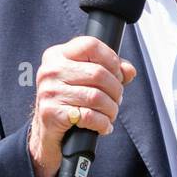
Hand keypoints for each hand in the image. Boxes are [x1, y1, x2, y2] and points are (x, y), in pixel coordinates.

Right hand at [27, 35, 136, 176]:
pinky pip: (89, 116)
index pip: (90, 45)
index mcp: (58, 55)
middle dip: (116, 90)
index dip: (111, 59)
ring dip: (111, 109)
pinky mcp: (51, 112)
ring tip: (111, 114)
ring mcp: (49, 91)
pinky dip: (102, 123)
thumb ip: (110, 70)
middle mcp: (50, 70)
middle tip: (117, 99)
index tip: (118, 74)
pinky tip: (104, 126)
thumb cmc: (70, 101)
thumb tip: (129, 71)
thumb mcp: (87, 80)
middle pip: (98, 73)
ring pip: (96, 97)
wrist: (47, 131)